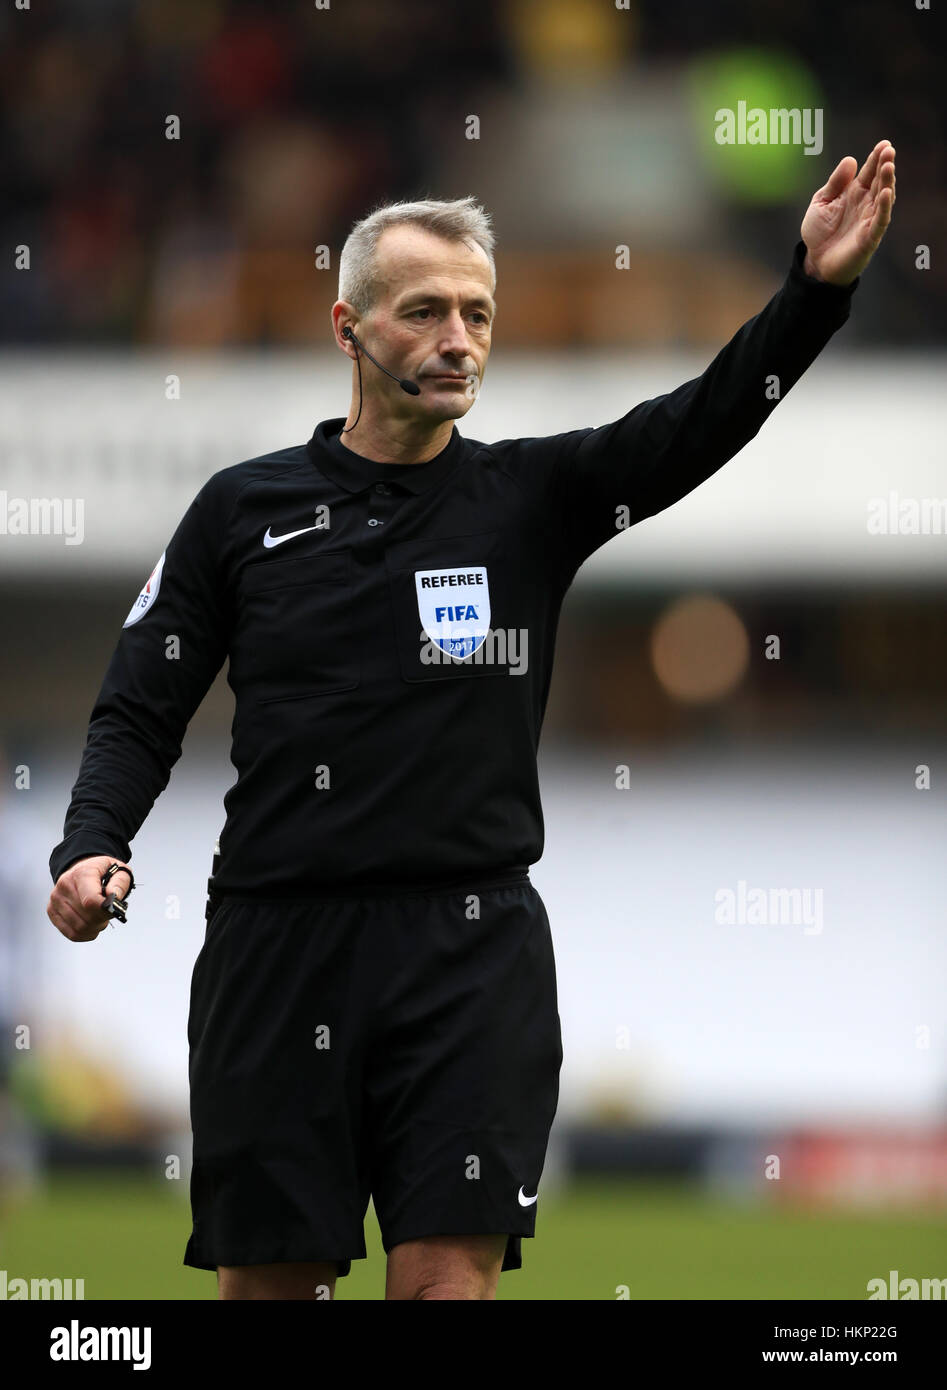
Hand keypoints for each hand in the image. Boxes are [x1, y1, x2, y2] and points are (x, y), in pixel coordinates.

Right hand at [47, 856, 132, 941]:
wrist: (83, 869)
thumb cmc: (103, 872)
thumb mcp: (119, 870)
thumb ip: (120, 883)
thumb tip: (113, 897)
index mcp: (82, 873)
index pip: (91, 901)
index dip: (105, 911)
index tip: (113, 909)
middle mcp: (64, 885)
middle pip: (87, 918)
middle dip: (102, 920)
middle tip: (108, 913)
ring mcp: (56, 899)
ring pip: (79, 928)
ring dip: (95, 928)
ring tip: (99, 917)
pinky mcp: (52, 911)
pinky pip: (71, 933)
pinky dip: (86, 934)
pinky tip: (92, 925)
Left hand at [801, 139, 895, 285]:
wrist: (815, 262)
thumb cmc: (819, 232)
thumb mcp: (821, 202)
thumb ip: (835, 183)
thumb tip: (851, 160)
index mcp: (855, 192)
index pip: (869, 171)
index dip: (877, 158)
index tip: (884, 144)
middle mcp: (866, 203)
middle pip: (879, 181)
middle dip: (885, 165)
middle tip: (888, 150)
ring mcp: (870, 219)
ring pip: (884, 198)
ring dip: (887, 182)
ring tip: (888, 166)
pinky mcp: (870, 236)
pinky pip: (880, 220)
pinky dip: (884, 207)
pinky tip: (885, 194)